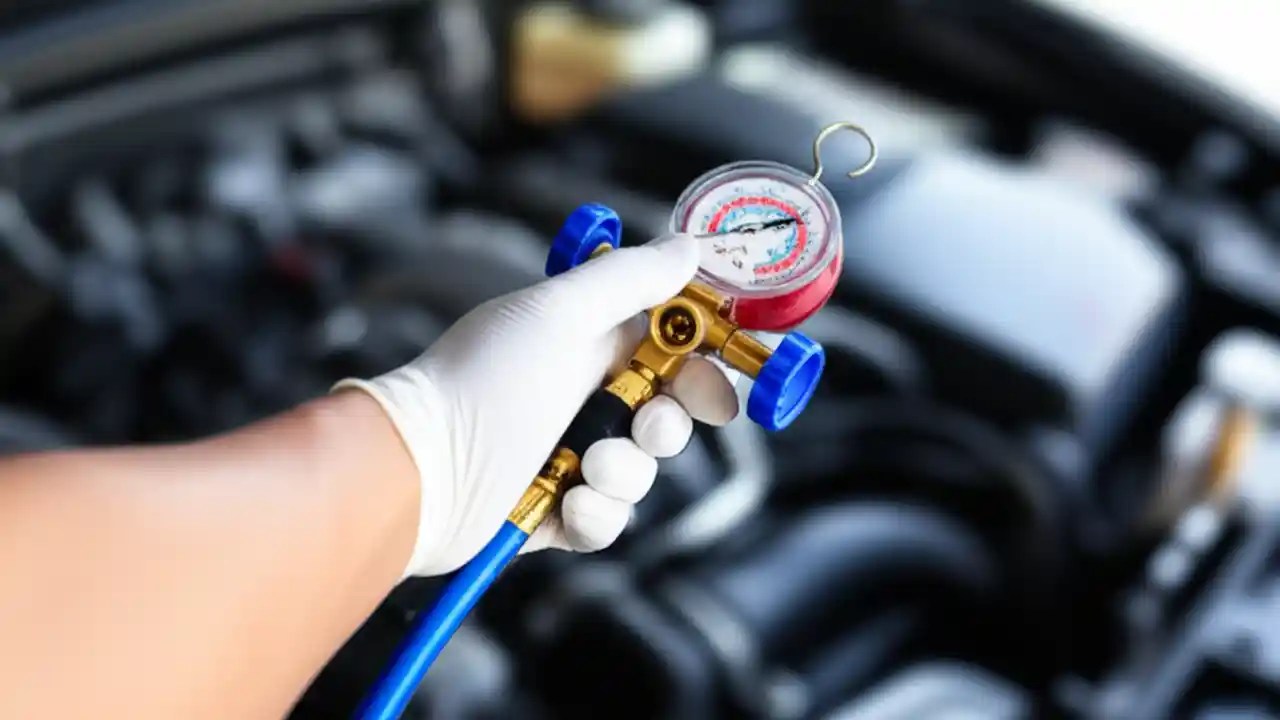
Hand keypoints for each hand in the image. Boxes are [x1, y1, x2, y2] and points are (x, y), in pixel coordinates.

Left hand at [336, 233, 737, 576]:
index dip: (700, 372)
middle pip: (666, 416)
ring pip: (640, 472)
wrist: (420, 471)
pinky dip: (594, 515)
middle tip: (644, 426)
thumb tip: (687, 245)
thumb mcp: (558, 313)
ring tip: (583, 469)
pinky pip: (606, 520)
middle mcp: (578, 397)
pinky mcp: (552, 511)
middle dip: (665, 427)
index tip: (719, 395)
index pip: (668, 352)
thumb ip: (629, 278)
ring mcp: (566, 456)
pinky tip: (565, 507)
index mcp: (584, 342)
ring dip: (623, 473)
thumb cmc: (484, 382)